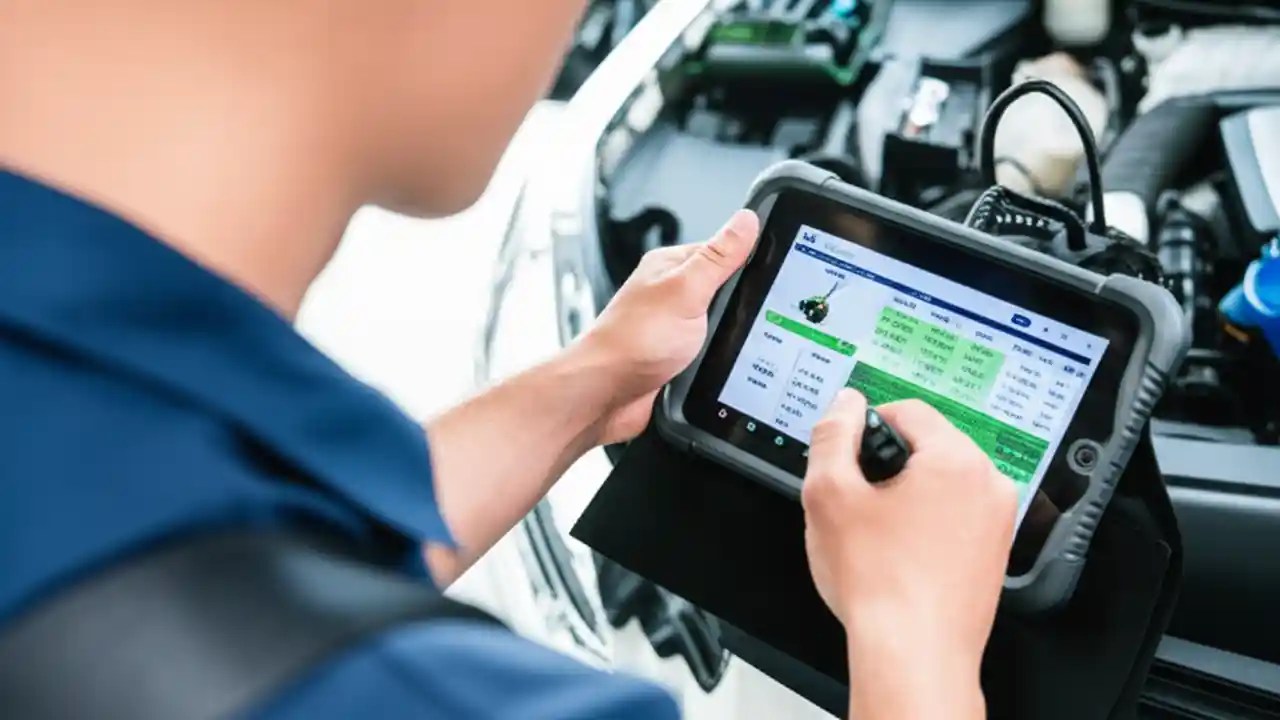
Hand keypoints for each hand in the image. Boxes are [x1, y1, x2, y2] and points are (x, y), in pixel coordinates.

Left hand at [576, 210, 758, 444]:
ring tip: (734, 344)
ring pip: (720, 325)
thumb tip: (745, 220)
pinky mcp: (677, 358)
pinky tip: (722, 365)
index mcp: (671, 267)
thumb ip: (718, 257)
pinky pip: (710, 353)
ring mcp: (674, 328)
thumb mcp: (687, 290)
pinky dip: (719, 360)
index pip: (722, 251)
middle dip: (741, 305)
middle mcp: (671, 295)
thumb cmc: (632, 341)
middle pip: (724, 291)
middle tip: (752, 315)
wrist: (605, 396)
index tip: (774, 271)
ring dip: (730, 337)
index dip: (749, 260)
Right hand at [802, 390, 1017, 718]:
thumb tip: (845, 404)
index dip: (866, 427)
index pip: (908, 411)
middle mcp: (988, 484)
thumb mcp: (829, 495)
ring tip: (875, 535)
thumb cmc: (877, 582)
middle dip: (887, 465)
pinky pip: (954, 517)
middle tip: (855, 502)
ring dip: (906, 496)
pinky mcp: (993, 553)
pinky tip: (898, 557)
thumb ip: (832, 435)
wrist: (913, 655)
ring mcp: (997, 521)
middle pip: (927, 446)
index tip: (846, 458)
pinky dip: (925, 525)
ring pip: (941, 483)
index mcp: (955, 459)